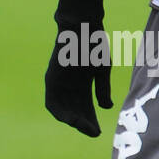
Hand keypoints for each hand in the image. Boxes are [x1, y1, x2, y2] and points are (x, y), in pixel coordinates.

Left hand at [44, 0, 112, 136]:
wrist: (82, 26)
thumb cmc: (93, 45)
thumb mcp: (101, 70)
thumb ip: (101, 89)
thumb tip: (106, 108)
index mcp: (82, 83)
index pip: (84, 107)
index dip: (91, 120)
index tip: (98, 131)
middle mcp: (68, 85)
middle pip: (74, 111)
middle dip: (84, 123)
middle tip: (94, 132)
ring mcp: (59, 82)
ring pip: (63, 110)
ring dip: (73, 121)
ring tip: (85, 128)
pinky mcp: (51, 79)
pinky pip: (52, 102)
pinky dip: (61, 113)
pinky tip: (73, 120)